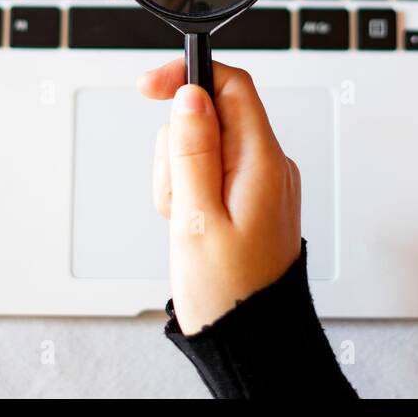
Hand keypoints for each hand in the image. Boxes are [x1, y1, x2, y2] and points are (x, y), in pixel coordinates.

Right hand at [137, 59, 301, 334]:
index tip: (149, 87)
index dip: (188, 76)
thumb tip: (191, 95)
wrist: (251, 340)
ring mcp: (260, 182)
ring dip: (179, 176)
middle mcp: (268, 165)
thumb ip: (192, 151)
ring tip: (185, 221)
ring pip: (202, 147)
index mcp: (262, 162)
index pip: (231, 85)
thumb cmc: (230, 293)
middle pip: (209, 116)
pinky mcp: (249, 199)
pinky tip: (191, 226)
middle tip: (176, 195)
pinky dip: (190, 194)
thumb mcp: (197, 218)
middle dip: (176, 147)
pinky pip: (210, 174)